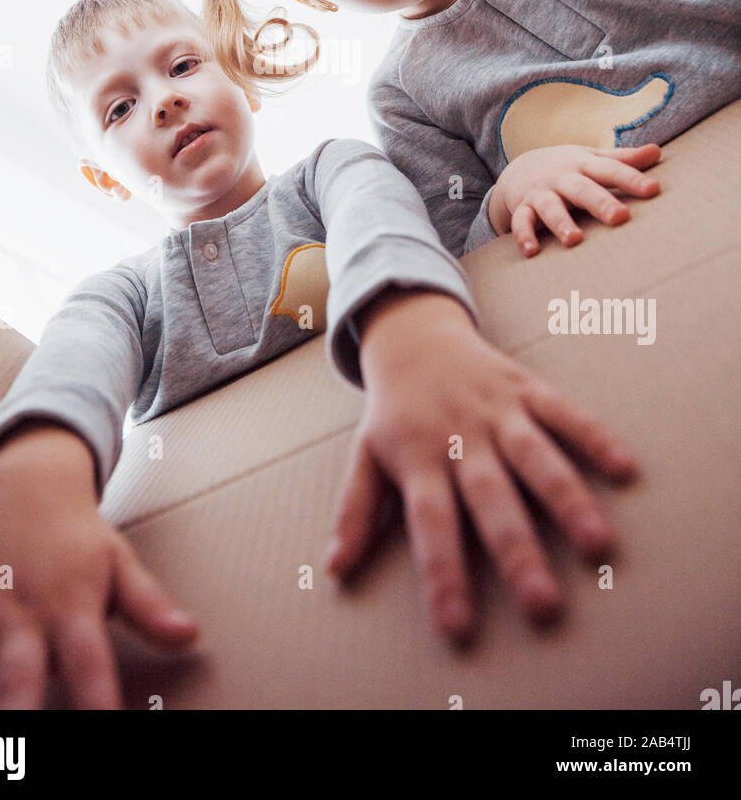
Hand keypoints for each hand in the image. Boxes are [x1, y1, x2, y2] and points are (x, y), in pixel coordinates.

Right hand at [0, 479, 198, 708]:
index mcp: (73, 603)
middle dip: (17, 715)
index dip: (95, 700)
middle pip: (18, 675)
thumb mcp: (121, 564)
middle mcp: (25, 611)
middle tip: (20, 745)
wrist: (30, 486)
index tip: (105, 727)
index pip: (88, 663)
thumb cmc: (80, 538)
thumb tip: (190, 634)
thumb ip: (151, 605)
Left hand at [324, 290, 637, 641]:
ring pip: (535, 456)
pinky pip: (564, 411)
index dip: (442, 574)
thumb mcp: (365, 456)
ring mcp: (498, 410)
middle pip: (490, 497)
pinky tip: (625, 468)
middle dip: (516, 550)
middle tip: (542, 603)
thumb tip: (336, 569)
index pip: (430, 523)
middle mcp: (461, 436)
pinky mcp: (527, 387)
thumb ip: (356, 511)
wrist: (413, 335)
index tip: (458, 626)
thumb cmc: (394, 411)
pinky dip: (594, 436)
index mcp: (419, 459)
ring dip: (566, 498)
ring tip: (598, 544)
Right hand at [488, 142, 661, 255]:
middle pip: (582, 189)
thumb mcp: (592, 158)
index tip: (653, 189)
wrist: (518, 169)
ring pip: (550, 207)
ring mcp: (540, 193)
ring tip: (575, 240)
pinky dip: (523, 235)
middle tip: (620, 217)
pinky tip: (531, 251)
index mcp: (583, 164)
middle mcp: (561, 177)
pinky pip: (521, 221)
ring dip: (561, 222)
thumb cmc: (566, 168)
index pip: (610, 170)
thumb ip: (622, 159)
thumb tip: (656, 151)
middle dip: (600, 202)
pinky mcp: (522, 208)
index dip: (631, 179)